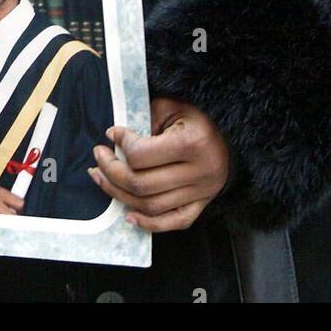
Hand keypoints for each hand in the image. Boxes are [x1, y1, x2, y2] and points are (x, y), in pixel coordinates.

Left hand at [88, 95, 230, 231]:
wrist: (232, 136)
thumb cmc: (198, 117)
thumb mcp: (173, 106)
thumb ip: (145, 118)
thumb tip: (115, 138)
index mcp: (192, 144)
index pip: (141, 155)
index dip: (120, 144)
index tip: (112, 133)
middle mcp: (198, 173)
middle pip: (141, 184)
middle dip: (111, 171)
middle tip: (98, 157)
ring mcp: (201, 193)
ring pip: (150, 206)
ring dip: (119, 195)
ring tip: (101, 178)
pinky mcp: (202, 205)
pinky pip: (172, 222)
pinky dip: (148, 224)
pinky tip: (127, 215)